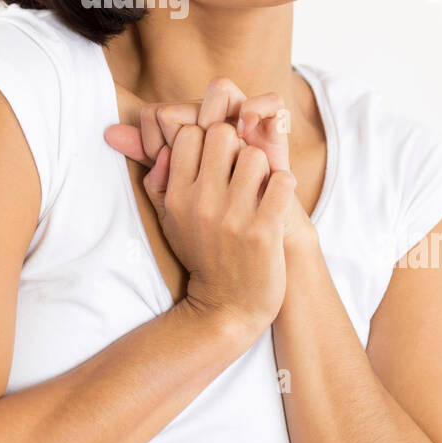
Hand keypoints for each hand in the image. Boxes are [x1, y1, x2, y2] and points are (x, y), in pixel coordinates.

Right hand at [104, 77, 314, 250]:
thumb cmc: (201, 257)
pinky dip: (282, 186)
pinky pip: (281, 181)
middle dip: (234, 144)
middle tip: (239, 166)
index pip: (189, 133)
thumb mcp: (169, 222)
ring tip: (258, 185)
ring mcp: (233, 218)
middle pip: (222, 134)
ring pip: (255, 155)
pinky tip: (275, 198)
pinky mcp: (264, 232)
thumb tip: (163, 148)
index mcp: (177, 197)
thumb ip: (159, 183)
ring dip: (261, 167)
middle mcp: (202, 204)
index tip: (215, 156)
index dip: (205, 137)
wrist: (226, 309)